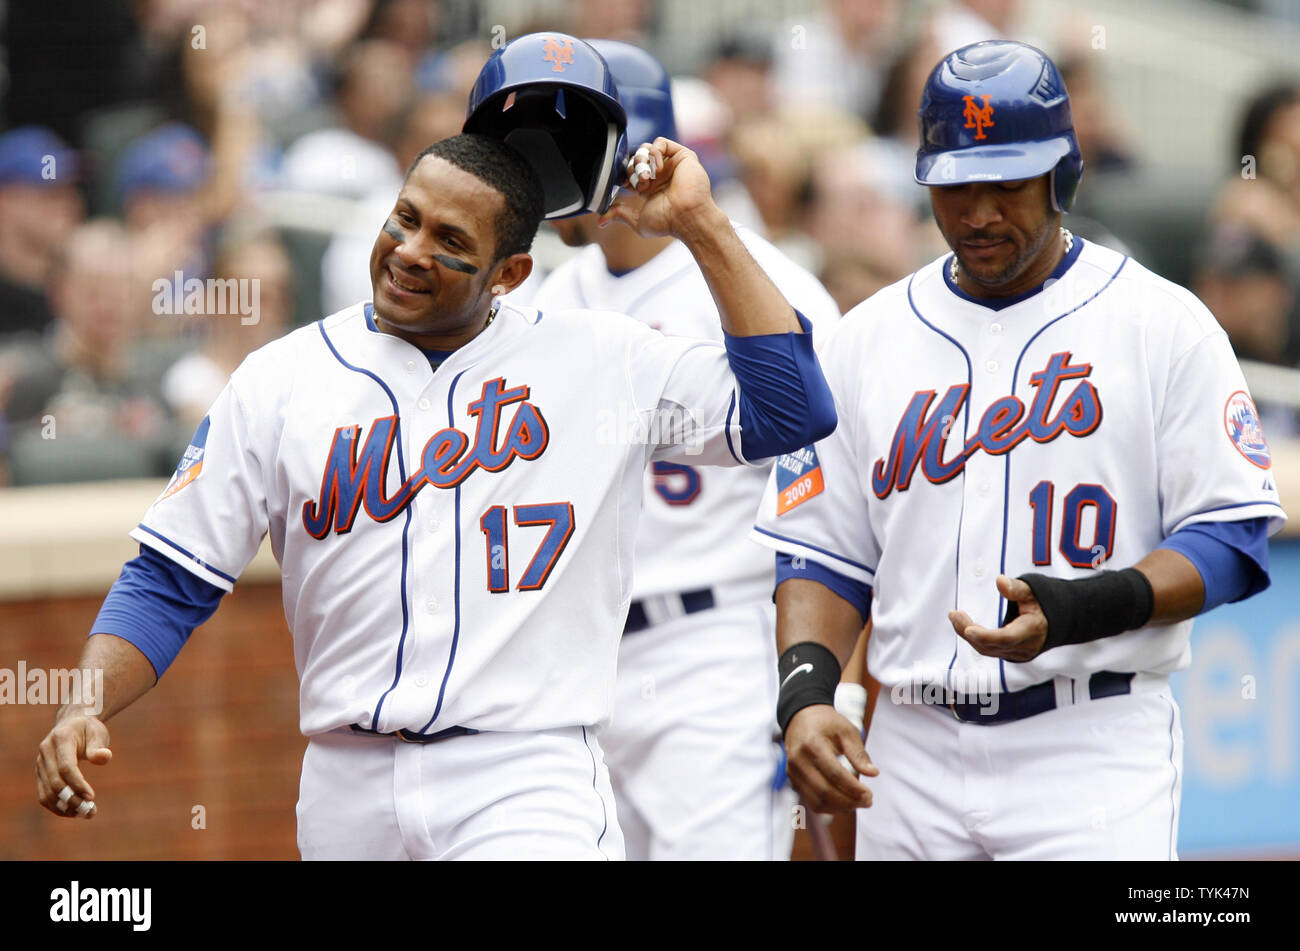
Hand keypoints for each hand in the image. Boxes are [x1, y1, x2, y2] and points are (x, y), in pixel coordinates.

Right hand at [36, 714, 112, 819]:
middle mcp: (46, 752)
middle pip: (55, 782)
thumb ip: (99, 747)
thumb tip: (104, 757)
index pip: (66, 767)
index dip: (77, 784)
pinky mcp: (40, 774)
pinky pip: (44, 794)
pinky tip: (73, 812)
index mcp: (61, 739)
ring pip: (47, 792)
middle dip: (72, 800)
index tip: (92, 797)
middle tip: (90, 812)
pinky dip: (56, 806)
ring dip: (64, 807)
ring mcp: (40, 764)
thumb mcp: (98, 733)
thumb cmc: (88, 730)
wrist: (71, 724)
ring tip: (84, 814)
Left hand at [598, 138, 718, 239]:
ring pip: (647, 149)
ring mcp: (671, 165)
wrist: (686, 217)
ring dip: (642, 161)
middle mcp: (661, 175)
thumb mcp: (638, 221)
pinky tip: (659, 168)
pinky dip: (655, 153)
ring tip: (648, 176)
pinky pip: (661, 143)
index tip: (626, 185)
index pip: (631, 172)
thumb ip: (620, 215)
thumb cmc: (668, 222)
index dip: (626, 176)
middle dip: (633, 169)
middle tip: (640, 183)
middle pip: (637, 159)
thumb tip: (600, 221)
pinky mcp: (682, 156)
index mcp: (651, 188)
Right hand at [783, 704, 877, 813]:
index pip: (835, 774)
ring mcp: (793, 772)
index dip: (854, 788)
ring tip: (858, 803)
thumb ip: (858, 753)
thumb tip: (873, 774)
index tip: (870, 795)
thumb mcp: (846, 731)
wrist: (802, 717)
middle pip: (825, 791)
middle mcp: (799, 760)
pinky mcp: (793, 780)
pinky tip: (844, 802)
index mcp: (812, 744)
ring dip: (840, 808)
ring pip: (817, 801)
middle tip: (868, 802)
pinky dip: (829, 807)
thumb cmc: (827, 723)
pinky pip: (811, 801)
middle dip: (849, 801)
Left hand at [948, 574, 1047, 661]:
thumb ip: (1016, 588)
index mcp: (1031, 631)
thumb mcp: (1033, 591)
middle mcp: (1023, 647)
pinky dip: (975, 639)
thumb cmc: (1043, 604)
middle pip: (991, 645)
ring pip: (987, 650)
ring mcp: (1016, 653)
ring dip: (968, 635)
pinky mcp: (1010, 654)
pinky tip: (965, 626)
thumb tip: (1000, 580)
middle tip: (953, 614)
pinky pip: (989, 650)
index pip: (1006, 638)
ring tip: (955, 618)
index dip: (985, 636)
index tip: (967, 629)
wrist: (1056, 622)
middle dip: (968, 631)